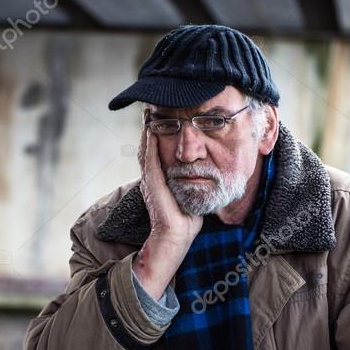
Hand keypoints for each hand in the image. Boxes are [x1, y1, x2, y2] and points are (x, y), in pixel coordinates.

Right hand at [137, 127, 202, 245]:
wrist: (177, 235)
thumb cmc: (186, 220)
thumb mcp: (190, 196)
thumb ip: (192, 184)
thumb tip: (204, 177)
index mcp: (159, 182)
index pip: (155, 156)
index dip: (155, 140)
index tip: (160, 124)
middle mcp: (152, 179)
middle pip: (147, 149)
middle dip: (148, 132)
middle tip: (149, 114)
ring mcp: (150, 180)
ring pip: (145, 150)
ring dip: (146, 133)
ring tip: (147, 116)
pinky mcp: (152, 182)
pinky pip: (149, 157)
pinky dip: (149, 143)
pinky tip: (151, 130)